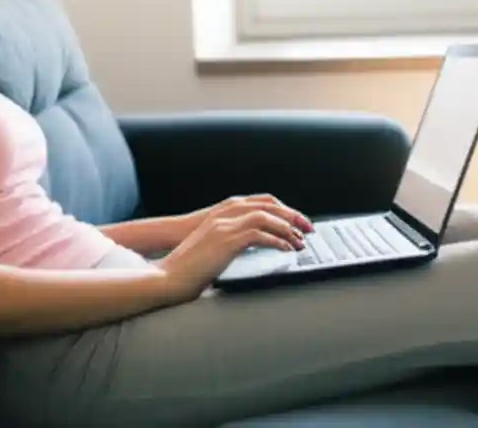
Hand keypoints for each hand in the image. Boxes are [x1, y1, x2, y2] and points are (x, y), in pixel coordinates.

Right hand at [158, 200, 311, 302]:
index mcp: (220, 215)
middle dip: (292, 215)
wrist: (168, 276)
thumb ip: (230, 241)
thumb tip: (253, 247)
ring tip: (300, 241)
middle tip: (308, 228)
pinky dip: (277, 241)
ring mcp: (224, 227)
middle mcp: (223, 216)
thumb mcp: (211, 248)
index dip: (282, 209)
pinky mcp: (226, 241)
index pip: (259, 201)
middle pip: (266, 205)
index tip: (297, 221)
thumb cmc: (187, 267)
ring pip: (265, 217)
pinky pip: (259, 235)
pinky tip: (287, 250)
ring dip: (287, 228)